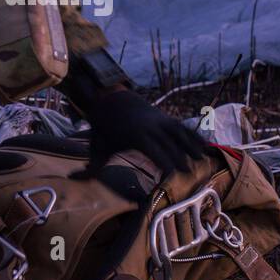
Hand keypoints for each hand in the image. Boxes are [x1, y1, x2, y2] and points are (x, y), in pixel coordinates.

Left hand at [73, 89, 207, 179]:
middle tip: (191, 174)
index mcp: (137, 135)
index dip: (163, 162)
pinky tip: (206, 146)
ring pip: (180, 134)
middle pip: (170, 144)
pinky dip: (195, 136)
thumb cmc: (106, 128)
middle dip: (180, 158)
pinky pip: (184, 128)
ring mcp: (162, 121)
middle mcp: (153, 127)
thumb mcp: (98, 146)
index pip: (154, 151)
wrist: (113, 100)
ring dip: (192, 146)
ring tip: (203, 160)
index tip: (172, 175)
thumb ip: (90, 166)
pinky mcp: (167, 119)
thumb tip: (73, 178)